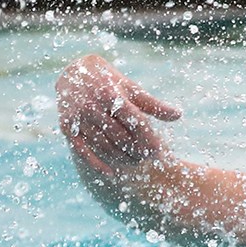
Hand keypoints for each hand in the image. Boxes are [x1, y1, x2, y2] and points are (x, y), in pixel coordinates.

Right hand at [55, 54, 182, 172]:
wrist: (73, 73)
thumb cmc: (109, 82)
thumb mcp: (131, 89)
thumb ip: (153, 104)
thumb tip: (179, 115)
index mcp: (111, 94)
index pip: (135, 122)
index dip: (149, 138)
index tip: (159, 151)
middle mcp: (92, 105)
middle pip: (120, 137)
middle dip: (137, 151)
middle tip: (149, 160)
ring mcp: (78, 117)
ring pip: (104, 145)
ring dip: (120, 158)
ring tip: (135, 163)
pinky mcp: (67, 126)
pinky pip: (83, 150)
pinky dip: (97, 164)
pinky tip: (111, 173)